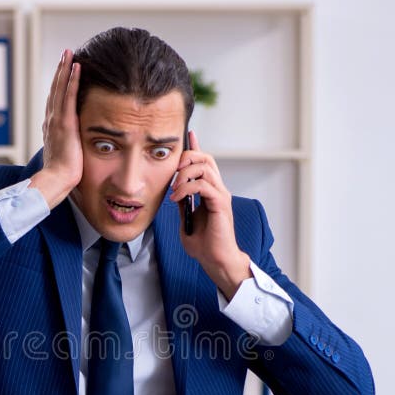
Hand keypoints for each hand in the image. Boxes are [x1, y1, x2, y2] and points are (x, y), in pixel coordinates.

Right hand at [30, 50, 82, 208]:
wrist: (56, 180)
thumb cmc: (62, 175)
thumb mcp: (66, 156)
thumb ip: (70, 146)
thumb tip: (76, 146)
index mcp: (51, 129)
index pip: (55, 102)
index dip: (58, 86)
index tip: (63, 73)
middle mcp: (51, 121)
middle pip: (55, 90)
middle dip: (60, 72)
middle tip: (65, 55)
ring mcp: (57, 120)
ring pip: (60, 88)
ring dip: (65, 69)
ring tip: (70, 54)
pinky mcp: (65, 122)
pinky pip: (69, 96)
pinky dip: (72, 80)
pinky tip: (76, 67)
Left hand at [169, 131, 251, 299]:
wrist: (214, 260)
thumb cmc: (203, 244)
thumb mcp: (186, 220)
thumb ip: (183, 204)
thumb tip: (174, 190)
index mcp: (210, 191)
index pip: (204, 162)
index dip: (196, 147)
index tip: (189, 134)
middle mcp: (218, 189)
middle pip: (206, 158)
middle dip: (187, 157)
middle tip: (173, 172)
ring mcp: (221, 195)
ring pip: (205, 167)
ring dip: (185, 174)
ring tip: (174, 190)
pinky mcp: (221, 203)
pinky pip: (203, 185)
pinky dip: (187, 188)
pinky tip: (177, 198)